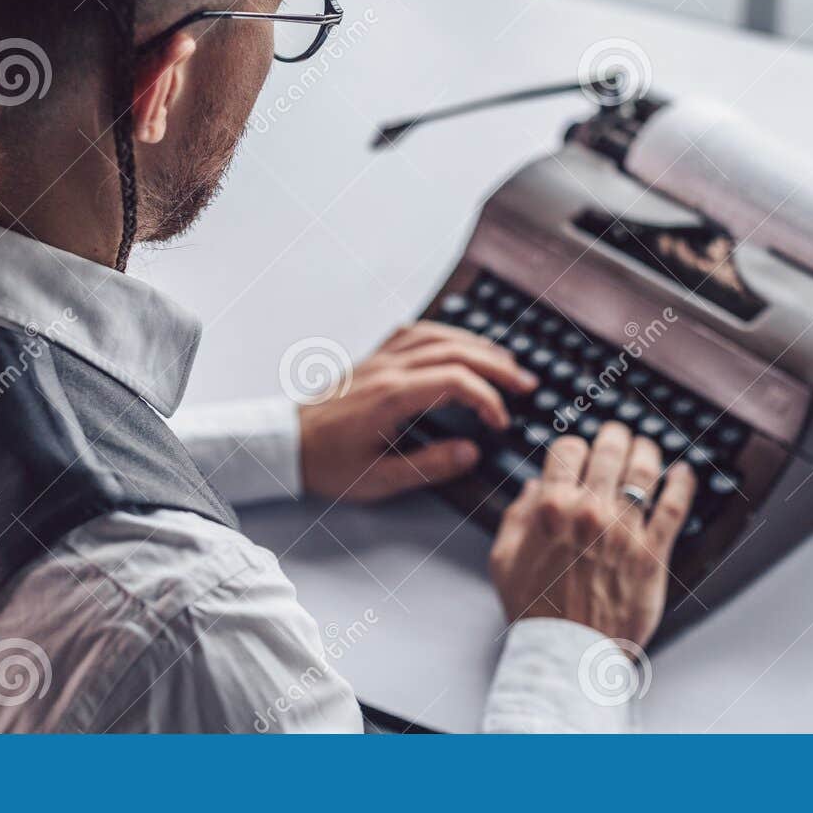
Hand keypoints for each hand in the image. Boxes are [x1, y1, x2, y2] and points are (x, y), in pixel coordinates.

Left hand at [298, 321, 536, 501]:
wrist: (286, 443)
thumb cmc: (327, 463)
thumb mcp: (377, 479)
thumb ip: (427, 467)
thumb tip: (470, 451)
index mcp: (391, 397)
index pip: (455, 381)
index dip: (487, 399)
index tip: (501, 422)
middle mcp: (389, 369)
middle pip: (455, 351)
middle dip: (497, 365)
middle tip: (526, 382)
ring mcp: (381, 359)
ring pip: (438, 336)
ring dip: (477, 345)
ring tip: (506, 361)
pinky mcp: (374, 358)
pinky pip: (415, 332)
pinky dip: (445, 333)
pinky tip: (459, 343)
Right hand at [488, 422, 695, 647]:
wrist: (567, 656)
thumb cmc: (534, 612)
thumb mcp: (504, 560)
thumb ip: (516, 516)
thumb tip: (532, 488)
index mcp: (552, 509)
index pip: (568, 449)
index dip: (573, 446)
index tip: (578, 452)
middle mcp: (590, 512)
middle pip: (610, 450)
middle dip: (614, 435)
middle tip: (618, 433)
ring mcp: (624, 531)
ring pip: (645, 470)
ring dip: (647, 450)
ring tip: (647, 446)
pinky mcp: (652, 554)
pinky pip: (674, 508)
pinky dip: (683, 484)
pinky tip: (684, 472)